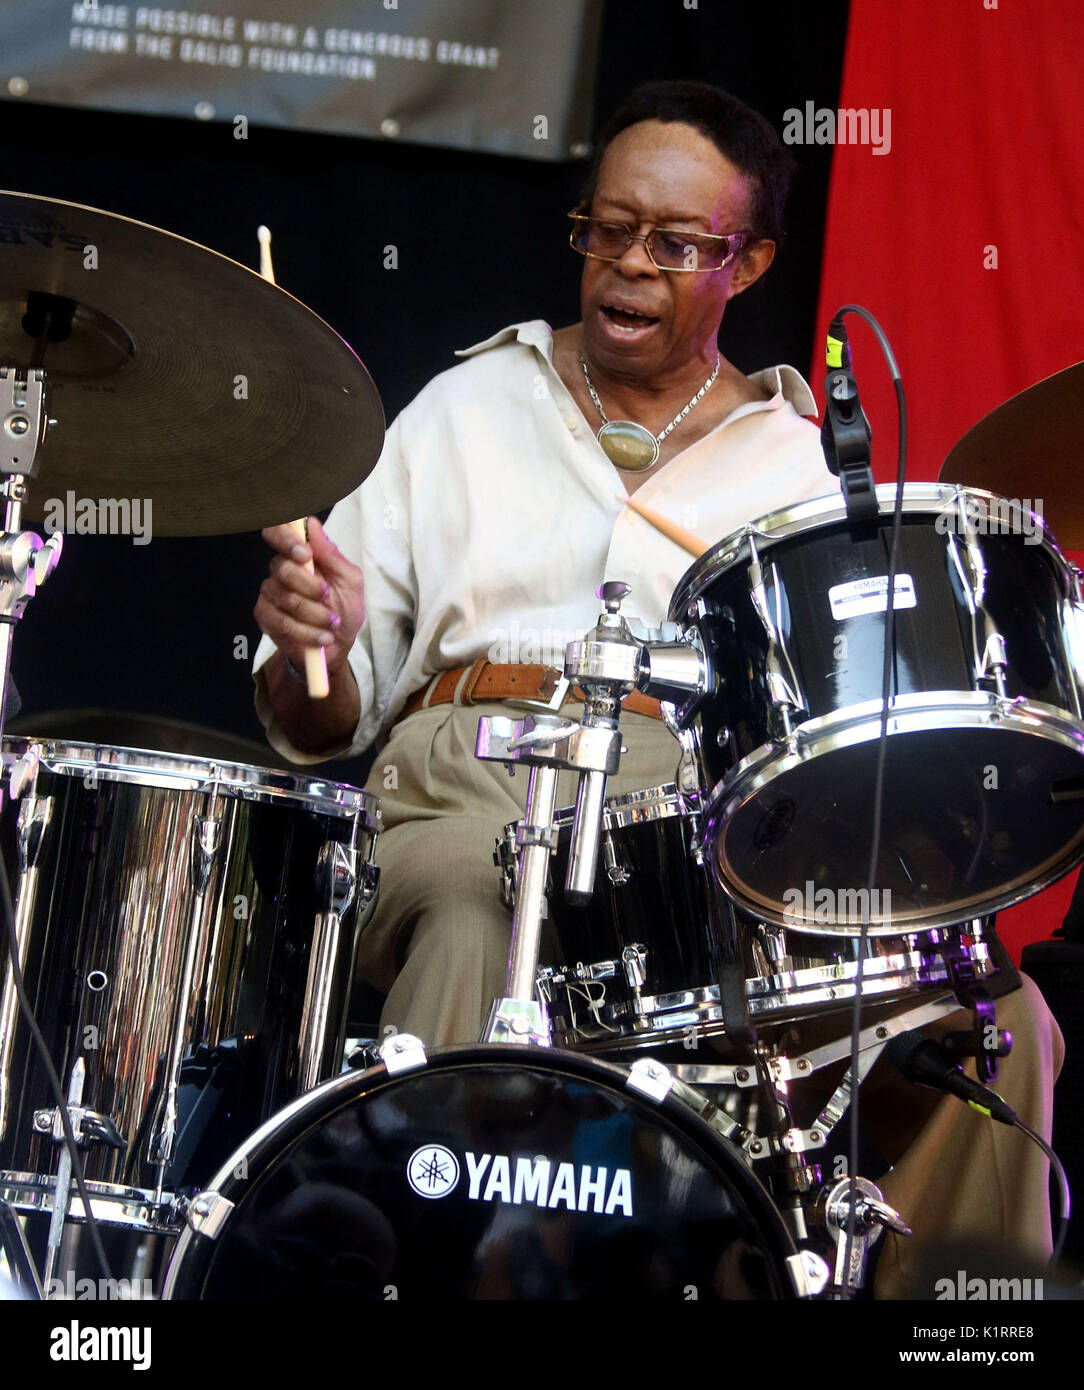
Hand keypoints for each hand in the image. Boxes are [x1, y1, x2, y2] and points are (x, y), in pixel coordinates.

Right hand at [254, 518, 364, 675]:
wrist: (338, 646)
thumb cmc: (345, 608)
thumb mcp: (350, 581)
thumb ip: (333, 555)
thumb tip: (312, 524)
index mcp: (302, 554)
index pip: (279, 532)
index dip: (286, 538)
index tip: (305, 554)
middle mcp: (282, 569)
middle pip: (282, 567)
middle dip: (311, 587)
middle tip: (328, 597)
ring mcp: (270, 592)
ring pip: (285, 598)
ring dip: (315, 615)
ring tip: (332, 623)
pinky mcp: (265, 616)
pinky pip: (281, 622)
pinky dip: (307, 632)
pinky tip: (322, 637)